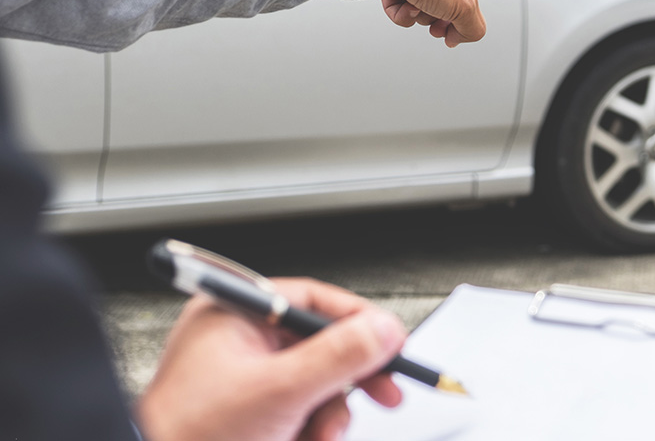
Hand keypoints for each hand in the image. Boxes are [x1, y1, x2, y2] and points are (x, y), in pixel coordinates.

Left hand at [138, 278, 405, 440]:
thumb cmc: (189, 436)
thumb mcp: (280, 391)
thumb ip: (339, 357)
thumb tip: (384, 330)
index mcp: (233, 315)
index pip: (312, 301)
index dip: (358, 322)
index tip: (392, 343)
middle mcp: (238, 342)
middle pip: (320, 345)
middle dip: (349, 380)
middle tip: (386, 392)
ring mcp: (243, 381)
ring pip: (315, 385)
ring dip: (329, 415)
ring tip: (318, 437)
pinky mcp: (248, 414)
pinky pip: (298, 412)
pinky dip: (309, 431)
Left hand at [381, 0, 534, 46]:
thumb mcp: (464, 6)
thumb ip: (473, 27)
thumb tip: (460, 35)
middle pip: (459, 5)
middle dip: (448, 20)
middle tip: (443, 27)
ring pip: (431, 10)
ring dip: (424, 16)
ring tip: (419, 8)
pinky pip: (408, 8)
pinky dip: (404, 12)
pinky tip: (402, 5)